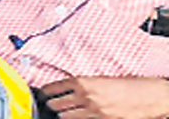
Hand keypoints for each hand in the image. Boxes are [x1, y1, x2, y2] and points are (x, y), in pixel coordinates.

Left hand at [38, 77, 168, 118]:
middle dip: (53, 104)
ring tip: (66, 112)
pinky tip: (80, 117)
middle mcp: (85, 96)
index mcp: (84, 81)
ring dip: (64, 114)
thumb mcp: (103, 80)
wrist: (151, 97)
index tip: (43, 92)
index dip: (46, 91)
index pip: (54, 87)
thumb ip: (84, 85)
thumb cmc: (131, 86)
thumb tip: (69, 90)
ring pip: (65, 116)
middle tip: (54, 103)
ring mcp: (93, 111)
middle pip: (55, 104)